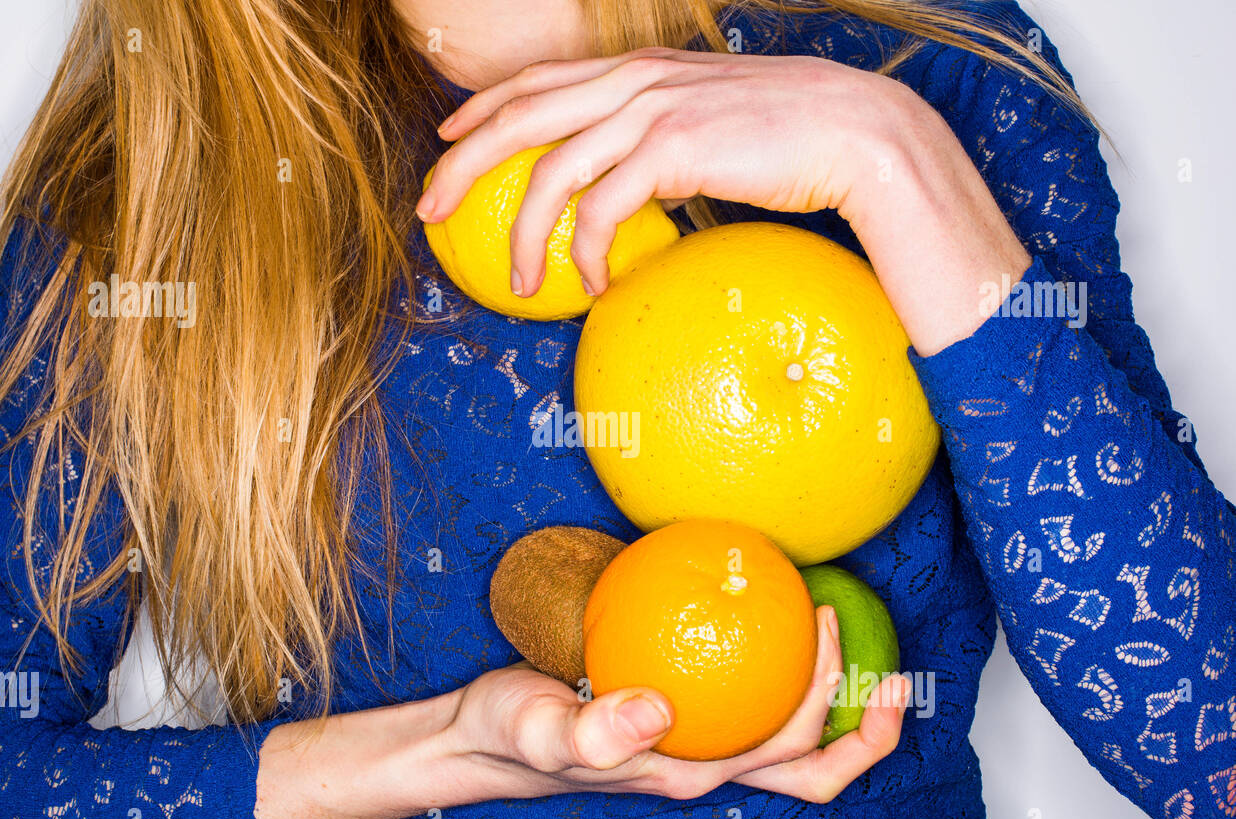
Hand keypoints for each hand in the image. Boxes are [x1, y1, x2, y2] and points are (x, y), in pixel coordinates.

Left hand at [418, 47, 1031, 355]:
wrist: (855, 133)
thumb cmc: (787, 137)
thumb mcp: (709, 124)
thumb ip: (660, 140)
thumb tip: (634, 183)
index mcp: (638, 69)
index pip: (539, 81)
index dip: (483, 108)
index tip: (447, 138)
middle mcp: (635, 79)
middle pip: (519, 115)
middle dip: (462, 162)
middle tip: (430, 208)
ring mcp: (652, 109)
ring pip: (549, 168)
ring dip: (523, 232)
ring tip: (516, 280)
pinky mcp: (673, 148)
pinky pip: (601, 209)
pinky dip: (586, 252)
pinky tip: (593, 283)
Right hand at [448, 604, 909, 803]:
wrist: (480, 733)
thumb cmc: (509, 733)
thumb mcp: (537, 727)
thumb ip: (591, 729)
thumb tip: (659, 708)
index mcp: (691, 771)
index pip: (792, 757)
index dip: (835, 709)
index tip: (826, 626)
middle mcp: (705, 761)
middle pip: (809, 764)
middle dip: (865, 726)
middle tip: (888, 663)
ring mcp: (694, 741)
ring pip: (784, 736)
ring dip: (829, 696)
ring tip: (843, 632)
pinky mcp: (674, 713)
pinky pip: (743, 695)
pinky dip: (772, 664)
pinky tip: (762, 614)